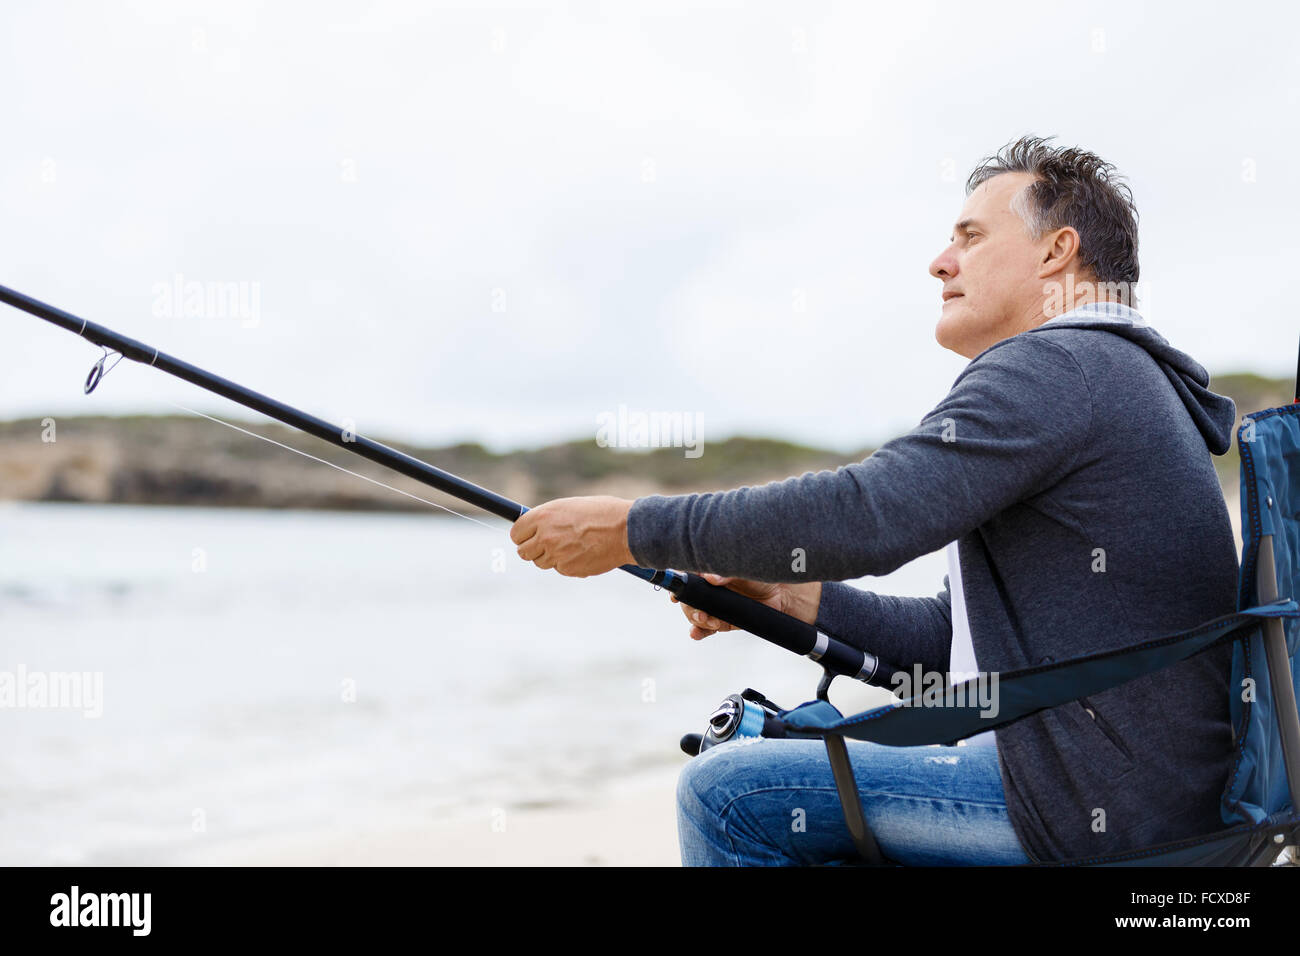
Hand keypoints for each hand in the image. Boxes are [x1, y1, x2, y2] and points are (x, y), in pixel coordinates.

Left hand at [509, 496, 634, 576]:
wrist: (626, 530)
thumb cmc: (603, 513)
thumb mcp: (571, 506)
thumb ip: (550, 518)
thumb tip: (536, 527)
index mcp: (544, 515)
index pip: (516, 532)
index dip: (522, 535)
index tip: (528, 537)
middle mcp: (546, 536)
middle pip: (523, 552)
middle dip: (533, 549)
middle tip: (546, 545)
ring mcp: (556, 555)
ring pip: (541, 563)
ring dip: (551, 557)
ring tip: (571, 546)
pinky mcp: (568, 569)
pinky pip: (560, 569)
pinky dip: (568, 564)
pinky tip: (584, 553)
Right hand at [672, 573, 821, 640]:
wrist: (788, 595)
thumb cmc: (767, 574)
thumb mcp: (748, 569)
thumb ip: (729, 572)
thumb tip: (711, 577)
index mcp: (713, 570)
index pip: (689, 575)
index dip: (679, 583)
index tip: (677, 593)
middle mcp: (711, 587)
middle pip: (689, 598)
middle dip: (690, 606)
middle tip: (700, 613)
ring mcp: (717, 604)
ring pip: (696, 613)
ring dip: (696, 619)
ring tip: (707, 622)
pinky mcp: (725, 620)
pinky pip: (707, 627)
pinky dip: (700, 631)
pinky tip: (696, 633)